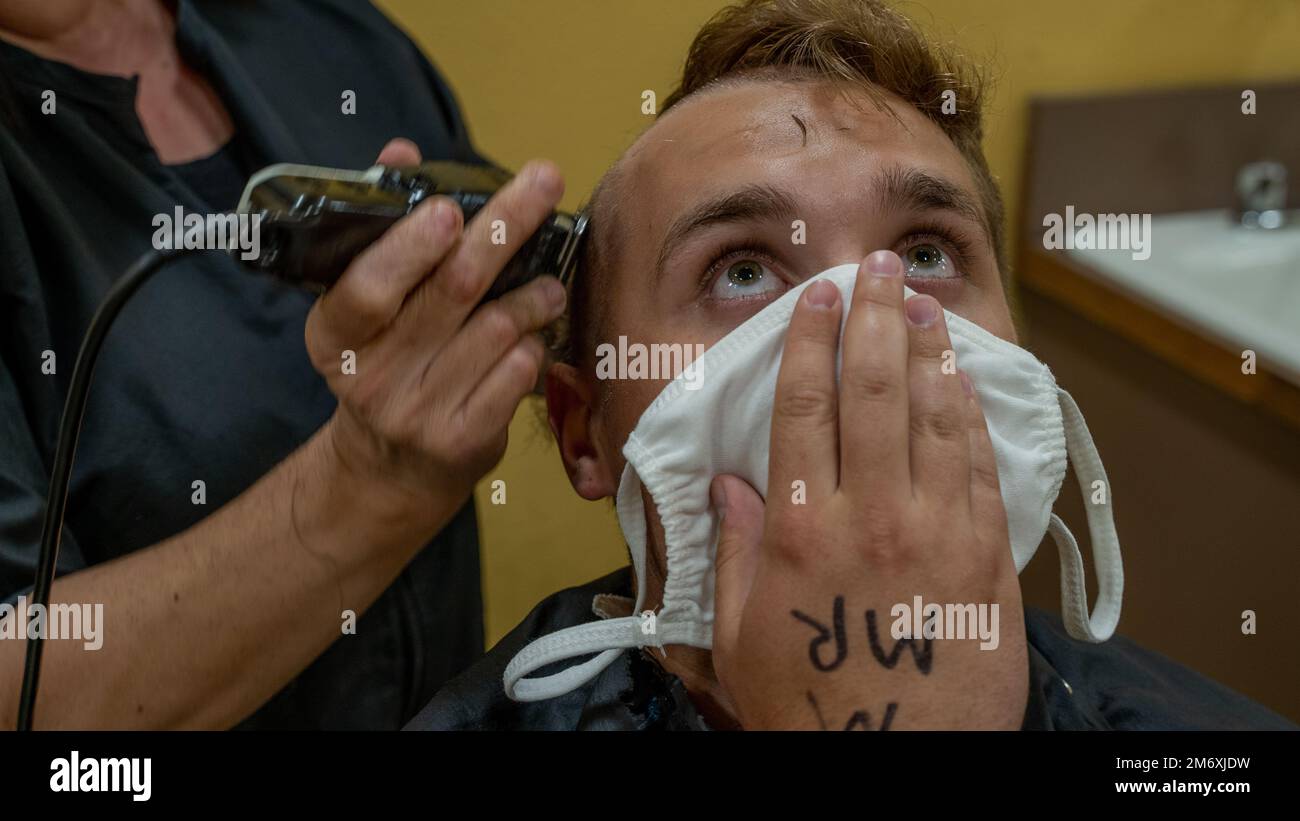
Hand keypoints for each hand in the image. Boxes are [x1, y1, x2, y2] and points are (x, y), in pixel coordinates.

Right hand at [305, 139, 566, 520]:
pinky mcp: (463, 438)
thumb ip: (382, 228)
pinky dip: (533, 345)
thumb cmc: (385, 363)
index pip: (367, 287)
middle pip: (450, 291)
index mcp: (334, 332)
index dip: (409, 247)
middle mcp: (371, 374)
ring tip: (550, 282)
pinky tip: (532, 337)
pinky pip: (516, 374)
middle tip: (542, 185)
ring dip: (533, 295)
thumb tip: (401, 153)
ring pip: (496, 330)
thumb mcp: (364, 307)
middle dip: (503, 228)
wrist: (390, 467)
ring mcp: (418, 411)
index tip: (448, 209)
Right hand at [709, 250, 1027, 729]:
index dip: (810, 339)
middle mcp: (870, 515)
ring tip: (919, 302)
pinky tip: (961, 379)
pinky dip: (969, 413)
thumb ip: (733, 551)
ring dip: (925, 350)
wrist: (895, 763)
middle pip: (873, 390)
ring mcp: (936, 531)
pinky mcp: (985, 557)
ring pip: (932, 415)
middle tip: (874, 269)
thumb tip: (731, 483)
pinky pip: (978, 465)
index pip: (804, 405)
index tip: (818, 296)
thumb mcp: (737, 636)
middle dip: (873, 317)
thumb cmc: (808, 706)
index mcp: (799, 529)